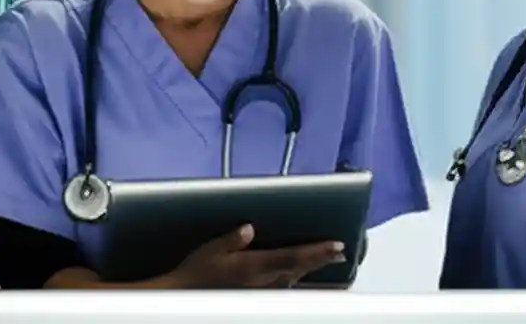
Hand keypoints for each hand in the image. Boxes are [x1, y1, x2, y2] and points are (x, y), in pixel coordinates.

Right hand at [159, 225, 344, 288]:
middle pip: (299, 269)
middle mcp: (263, 282)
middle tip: (340, 252)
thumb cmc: (196, 272)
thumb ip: (232, 240)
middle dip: (320, 260)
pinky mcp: (256, 297)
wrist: (185, 298)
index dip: (317, 252)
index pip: (293, 257)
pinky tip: (298, 274)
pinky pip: (283, 287)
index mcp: (254, 266)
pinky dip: (295, 277)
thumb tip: (250, 228)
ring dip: (310, 269)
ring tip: (326, 259)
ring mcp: (261, 292)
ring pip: (293, 279)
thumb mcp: (210, 250)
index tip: (336, 246)